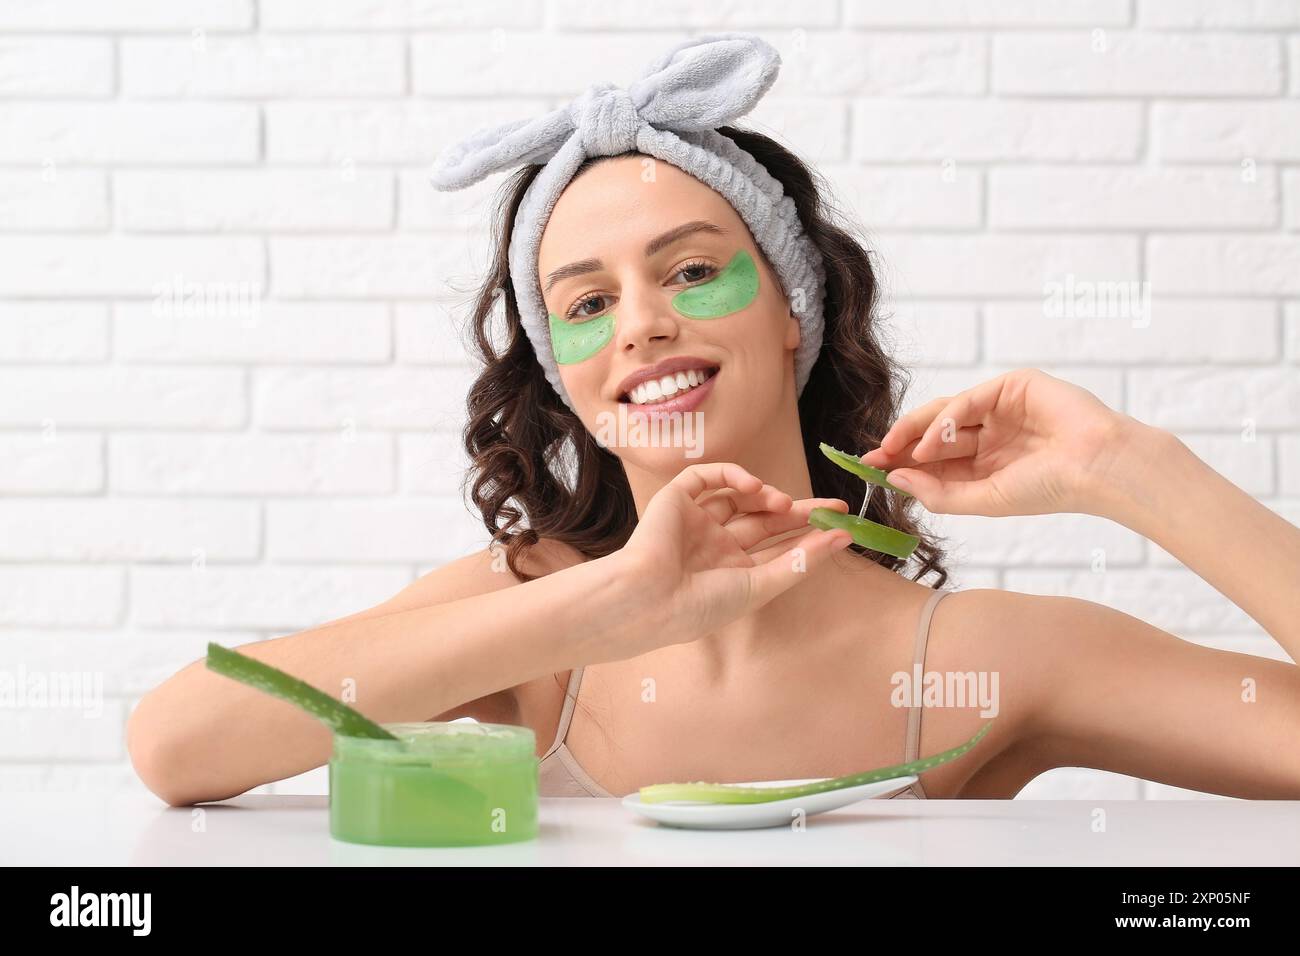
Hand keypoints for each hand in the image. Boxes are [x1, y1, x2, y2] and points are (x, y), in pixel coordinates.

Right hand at [609, 462, 852, 657]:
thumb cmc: (702, 604)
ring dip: (765, 495)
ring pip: (738, 496)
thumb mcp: (760, 586)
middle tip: (832, 505)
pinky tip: (752, 486)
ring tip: (781, 503)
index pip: (777, 546)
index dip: (808, 535)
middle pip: (764, 519)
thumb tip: (842, 539)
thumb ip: (801, 561)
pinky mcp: (676, 499)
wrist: (651, 598)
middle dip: (797, 511)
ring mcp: (696, 521)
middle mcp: (715, 545)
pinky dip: (732, 475)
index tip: (841, 525)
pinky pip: (706, 477)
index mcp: (732, 571)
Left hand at [860, 367, 1137, 516]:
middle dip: (901, 445)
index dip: (903, 463)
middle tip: (872, 456)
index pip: (936, 460)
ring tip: (893, 451)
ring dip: (916, 433)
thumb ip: (939, 493)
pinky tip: (929, 444)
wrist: (1098, 468)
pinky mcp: (1013, 386)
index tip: (871, 470)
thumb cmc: (1049, 490)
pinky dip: (944, 421)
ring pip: (945, 415)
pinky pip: (967, 401)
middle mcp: (991, 434)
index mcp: (987, 462)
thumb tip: (895, 479)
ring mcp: (1001, 409)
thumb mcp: (985, 499)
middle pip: (934, 435)